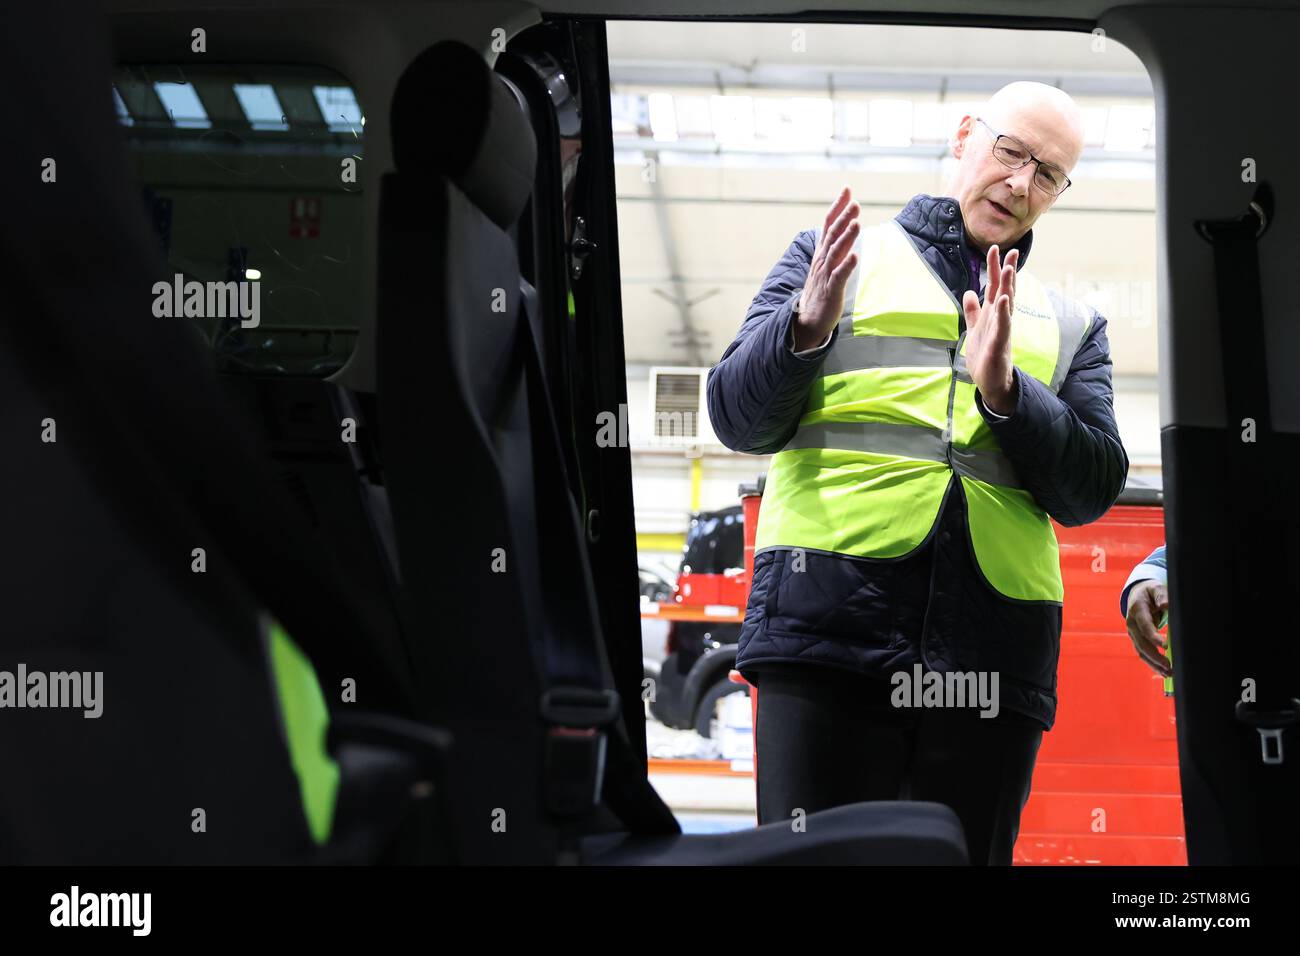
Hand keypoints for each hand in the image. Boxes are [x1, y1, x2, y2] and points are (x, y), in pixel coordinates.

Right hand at [791, 186, 859, 350]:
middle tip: (855, 203)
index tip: (847, 190)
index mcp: (822, 253)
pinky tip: (855, 256)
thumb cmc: (821, 290)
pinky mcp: (831, 290)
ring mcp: (826, 275)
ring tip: (856, 223)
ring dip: (846, 237)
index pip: (828, 225)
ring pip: (836, 252)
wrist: (808, 320)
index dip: (837, 207)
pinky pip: (839, 276)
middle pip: (833, 235)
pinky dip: (847, 266)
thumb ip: (837, 245)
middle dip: (843, 218)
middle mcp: (823, 260)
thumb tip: (847, 226)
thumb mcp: (827, 264)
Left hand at [962, 245, 1018, 414]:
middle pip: (1005, 290)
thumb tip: (969, 292)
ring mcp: (1002, 330)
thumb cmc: (984, 355)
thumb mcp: (974, 329)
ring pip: (1007, 304)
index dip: (994, 268)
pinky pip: (1004, 325)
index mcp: (993, 314)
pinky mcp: (1000, 344)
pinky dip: (1004, 313)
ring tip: (1009, 268)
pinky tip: (1004, 300)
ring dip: (1008, 286)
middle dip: (1007, 271)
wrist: (990, 382)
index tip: (995, 248)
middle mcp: (1000, 319)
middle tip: (1011, 251)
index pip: (995, 286)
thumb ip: (973, 311)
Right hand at [1125, 580, 1171, 676]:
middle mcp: (1132, 624)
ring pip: (1141, 651)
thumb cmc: (1150, 592)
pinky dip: (1152, 663)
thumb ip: (1161, 595)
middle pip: (1141, 643)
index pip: (1144, 626)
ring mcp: (1133, 633)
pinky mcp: (1136, 639)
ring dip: (1154, 663)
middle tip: (1169, 665)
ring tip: (1169, 673)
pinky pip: (1143, 653)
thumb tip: (1166, 605)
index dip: (1153, 636)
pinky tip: (1163, 671)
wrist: (1137, 595)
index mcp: (1136, 610)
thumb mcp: (1156, 589)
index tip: (1165, 645)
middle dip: (1155, 656)